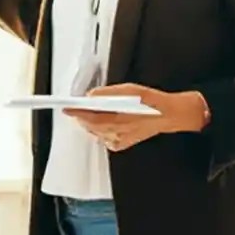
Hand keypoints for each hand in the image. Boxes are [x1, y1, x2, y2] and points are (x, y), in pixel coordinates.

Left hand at [63, 83, 209, 152]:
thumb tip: (91, 95)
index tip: (66, 108)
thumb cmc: (150, 100)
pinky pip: (104, 138)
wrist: (167, 115)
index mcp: (118, 118)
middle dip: (82, 117)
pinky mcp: (122, 144)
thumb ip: (108, 93)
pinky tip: (106, 123)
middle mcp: (117, 132)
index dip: (76, 112)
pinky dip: (100, 131)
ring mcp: (119, 140)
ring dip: (90, 123)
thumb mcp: (129, 89)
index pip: (90, 117)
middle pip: (91, 126)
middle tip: (76, 108)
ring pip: (96, 133)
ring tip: (90, 113)